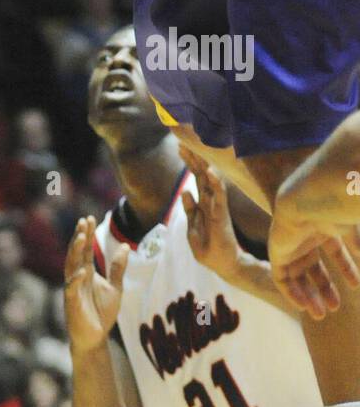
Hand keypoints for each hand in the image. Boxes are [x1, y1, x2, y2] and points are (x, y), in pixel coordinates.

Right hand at [64, 215, 127, 354]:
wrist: (95, 338)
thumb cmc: (102, 313)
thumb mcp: (115, 287)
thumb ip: (117, 268)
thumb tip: (124, 245)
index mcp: (86, 272)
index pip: (85, 249)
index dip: (86, 234)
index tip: (88, 217)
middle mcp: (77, 277)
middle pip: (76, 253)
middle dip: (79, 237)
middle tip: (83, 221)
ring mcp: (73, 289)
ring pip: (71, 266)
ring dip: (75, 251)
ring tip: (81, 237)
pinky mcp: (72, 304)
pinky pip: (72, 289)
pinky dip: (76, 280)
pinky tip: (82, 271)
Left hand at [181, 153, 241, 280]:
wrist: (225, 266)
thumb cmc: (210, 249)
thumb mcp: (193, 230)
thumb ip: (190, 212)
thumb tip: (184, 192)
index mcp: (203, 204)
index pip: (196, 179)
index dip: (189, 163)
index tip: (180, 147)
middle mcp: (211, 202)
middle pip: (201, 175)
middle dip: (193, 158)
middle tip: (183, 140)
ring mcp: (217, 207)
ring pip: (210, 182)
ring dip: (202, 165)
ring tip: (195, 149)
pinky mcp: (222, 215)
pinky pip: (219, 196)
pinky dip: (215, 183)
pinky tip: (210, 171)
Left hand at [269, 191, 359, 319]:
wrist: (303, 200)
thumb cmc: (330, 209)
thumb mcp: (349, 227)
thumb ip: (356, 241)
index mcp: (323, 226)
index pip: (335, 251)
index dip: (346, 268)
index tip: (356, 285)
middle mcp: (306, 236)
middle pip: (314, 268)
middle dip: (325, 289)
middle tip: (335, 308)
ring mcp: (290, 244)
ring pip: (297, 276)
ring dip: (308, 296)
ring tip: (320, 314)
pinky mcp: (276, 252)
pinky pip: (280, 277)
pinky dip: (291, 293)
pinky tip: (303, 305)